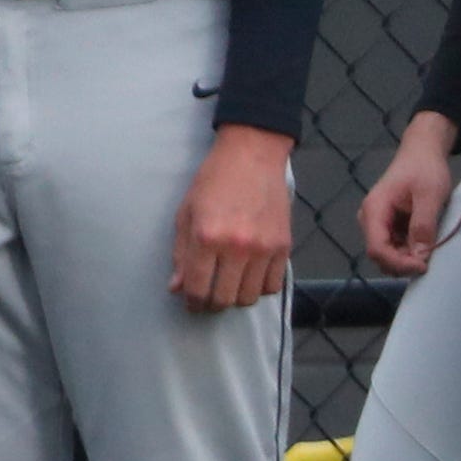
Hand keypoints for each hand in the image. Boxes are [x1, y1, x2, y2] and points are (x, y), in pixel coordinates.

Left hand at [172, 124, 296, 312]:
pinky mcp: (283, 246)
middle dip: (212, 304)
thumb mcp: (186, 213)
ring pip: (249, 297)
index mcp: (207, 237)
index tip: (191, 302)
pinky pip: (272, 286)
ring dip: (236, 297)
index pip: (198, 288)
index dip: (192, 302)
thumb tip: (177, 288)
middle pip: (224, 299)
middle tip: (208, 297)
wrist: (252, 156)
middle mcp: (236, 247)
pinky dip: (260, 288)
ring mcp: (263, 248)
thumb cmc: (213, 181)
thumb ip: (181, 253)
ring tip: (229, 285)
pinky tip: (250, 276)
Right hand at [359, 111, 460, 275]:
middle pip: (379, 255)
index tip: (423, 266)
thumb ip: (423, 225)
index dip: (398, 263)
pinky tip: (424, 243)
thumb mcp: (429, 195)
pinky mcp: (387, 225)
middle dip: (403, 263)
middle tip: (428, 260)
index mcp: (374, 210)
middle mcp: (370, 219)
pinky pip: (394, 247)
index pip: (377, 248)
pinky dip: (409, 251)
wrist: (422, 152)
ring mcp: (377, 223)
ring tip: (428, 249)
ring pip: (386, 254)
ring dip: (406, 259)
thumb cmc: (425, 169)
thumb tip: (420, 256)